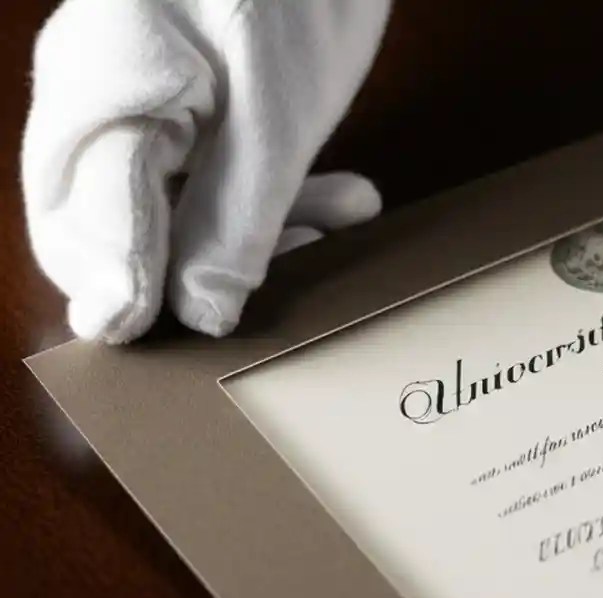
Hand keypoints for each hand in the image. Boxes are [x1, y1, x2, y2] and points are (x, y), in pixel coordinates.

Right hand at [22, 0, 392, 342]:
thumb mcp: (280, 113)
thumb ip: (236, 219)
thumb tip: (198, 315)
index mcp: (100, 88)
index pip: (86, 218)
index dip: (122, 286)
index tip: (160, 336)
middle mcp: (97, 95)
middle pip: (116, 224)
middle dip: (198, 265)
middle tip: (283, 277)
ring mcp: (136, 93)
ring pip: (172, 205)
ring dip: (259, 230)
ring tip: (341, 224)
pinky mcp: (184, 95)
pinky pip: (207, 173)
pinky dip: (275, 194)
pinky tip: (348, 197)